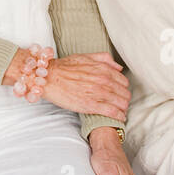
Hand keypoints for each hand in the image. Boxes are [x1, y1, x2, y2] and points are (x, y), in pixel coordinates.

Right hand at [2, 50, 128, 120]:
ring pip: (121, 103)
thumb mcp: (85, 56)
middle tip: (121, 104)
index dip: (123, 88)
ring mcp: (98, 93)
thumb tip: (117, 67)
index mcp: (102, 68)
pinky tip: (119, 118)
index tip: (120, 93)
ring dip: (123, 109)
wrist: (49, 77)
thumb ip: (104, 59)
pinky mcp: (91, 105)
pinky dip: (118, 116)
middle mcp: (103, 80)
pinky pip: (112, 112)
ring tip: (120, 112)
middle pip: (124, 93)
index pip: (123, 81)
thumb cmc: (64, 67)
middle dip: (124, 99)